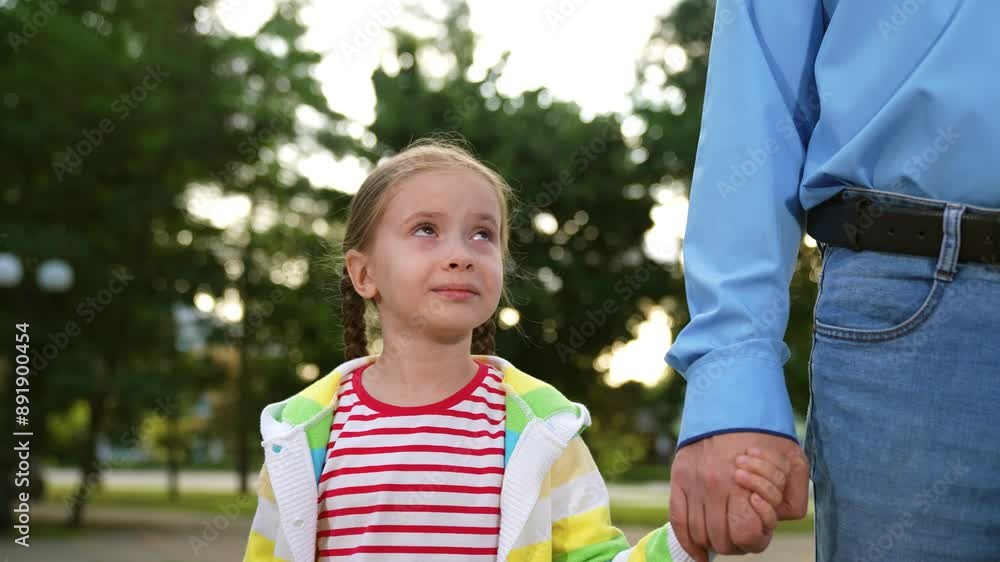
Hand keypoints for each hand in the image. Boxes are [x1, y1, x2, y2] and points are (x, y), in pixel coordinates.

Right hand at [669, 432, 808, 561]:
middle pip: (723, 540)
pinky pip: (677, 521)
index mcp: (742, 484)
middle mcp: (713, 487)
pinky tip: (698, 553)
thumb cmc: (767, 434)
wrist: (731, 403)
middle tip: (742, 532)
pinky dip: (688, 542)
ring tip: (724, 533)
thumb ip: (793, 499)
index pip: (745, 535)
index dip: (756, 538)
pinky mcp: (679, 479)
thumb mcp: (794, 463)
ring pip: (700, 534)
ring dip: (713, 541)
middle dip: (736, 542)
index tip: (759, 529)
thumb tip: (776, 520)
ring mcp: (693, 484)